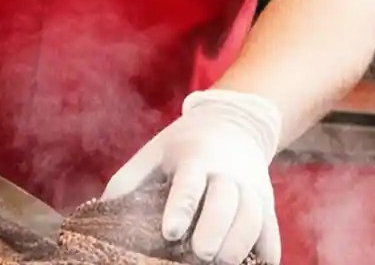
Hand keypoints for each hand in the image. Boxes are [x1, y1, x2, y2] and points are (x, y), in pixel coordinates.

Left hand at [103, 90, 282, 264]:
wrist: (235, 123)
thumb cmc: (184, 145)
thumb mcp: (155, 152)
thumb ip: (129, 179)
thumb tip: (103, 211)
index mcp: (195, 157)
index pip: (189, 181)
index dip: (181, 206)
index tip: (171, 232)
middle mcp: (226, 171)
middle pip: (226, 199)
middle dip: (216, 227)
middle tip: (202, 254)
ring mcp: (250, 185)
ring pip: (252, 213)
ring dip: (241, 240)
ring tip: (225, 263)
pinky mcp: (265, 200)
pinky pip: (271, 227)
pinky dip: (269, 249)